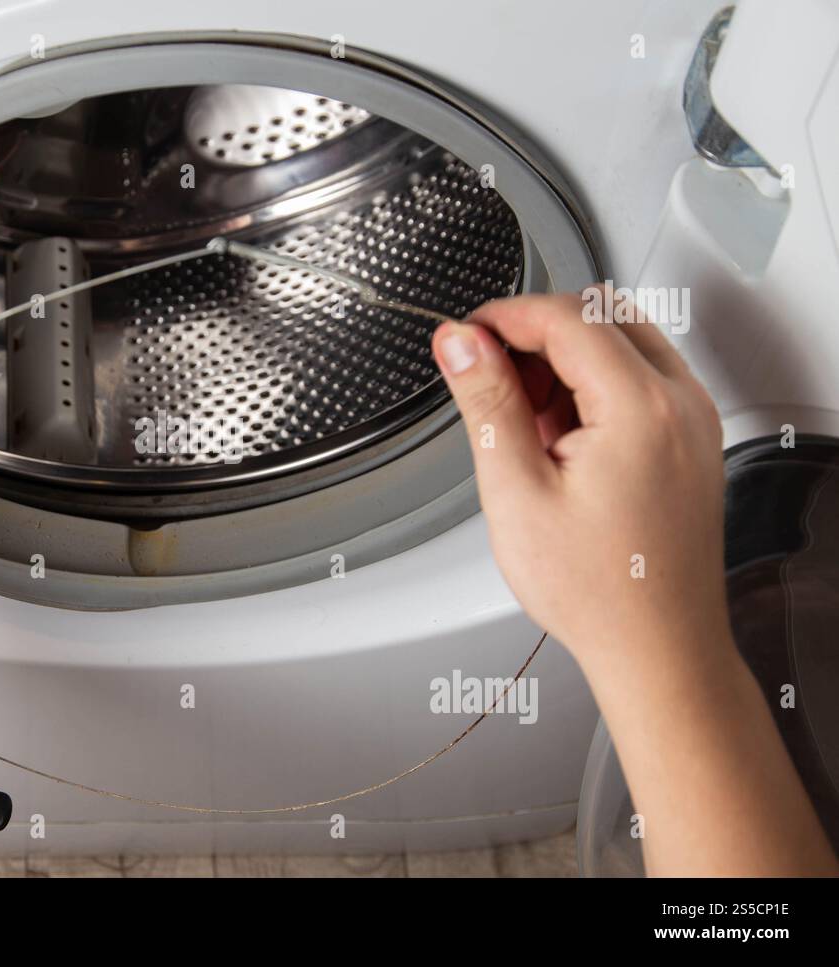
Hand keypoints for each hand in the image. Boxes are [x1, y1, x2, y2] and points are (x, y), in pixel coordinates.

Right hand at [430, 292, 727, 674]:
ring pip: (623, 340)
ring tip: (522, 418)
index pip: (566, 318)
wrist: (656, 649)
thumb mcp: (516, 491)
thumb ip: (487, 403)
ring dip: (565, 356)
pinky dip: (593, 384)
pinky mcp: (691, 439)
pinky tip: (558, 436)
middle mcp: (681, 403)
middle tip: (485, 374)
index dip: (504, 317)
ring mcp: (693, 420)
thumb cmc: (597, 591)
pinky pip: (641, 377)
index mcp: (641, 408)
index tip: (463, 336)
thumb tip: (460, 343)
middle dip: (534, 332)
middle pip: (601, 315)